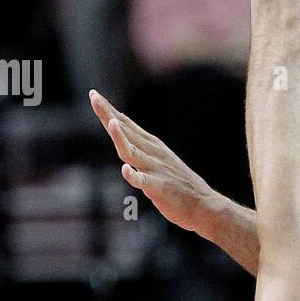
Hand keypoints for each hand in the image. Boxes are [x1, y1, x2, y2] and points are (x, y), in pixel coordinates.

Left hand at [90, 90, 219, 236]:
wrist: (205, 206)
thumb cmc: (180, 184)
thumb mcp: (160, 159)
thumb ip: (141, 147)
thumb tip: (122, 129)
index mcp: (152, 146)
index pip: (127, 124)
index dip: (109, 110)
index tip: (94, 95)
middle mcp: (153, 153)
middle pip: (126, 132)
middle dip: (108, 115)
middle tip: (94, 97)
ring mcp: (157, 170)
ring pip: (133, 152)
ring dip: (121, 138)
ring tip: (111, 123)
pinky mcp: (161, 188)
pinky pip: (145, 181)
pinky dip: (135, 176)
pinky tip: (126, 170)